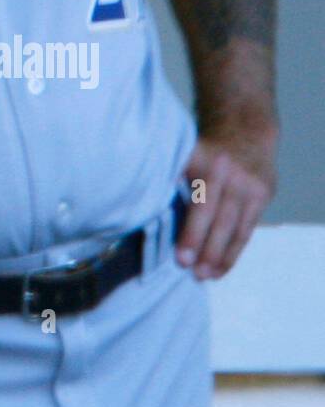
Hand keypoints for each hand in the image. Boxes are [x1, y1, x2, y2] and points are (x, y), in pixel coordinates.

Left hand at [176, 130, 276, 278]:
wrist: (244, 129)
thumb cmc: (203, 148)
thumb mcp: (186, 152)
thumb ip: (171, 176)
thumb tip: (144, 208)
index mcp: (207, 164)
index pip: (200, 204)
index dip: (191, 233)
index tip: (180, 257)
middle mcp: (230, 176)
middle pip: (220, 219)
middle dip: (206, 248)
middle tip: (194, 274)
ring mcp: (249, 186)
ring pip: (236, 228)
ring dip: (221, 256)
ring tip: (207, 277)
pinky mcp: (263, 196)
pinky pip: (248, 229)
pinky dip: (234, 251)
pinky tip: (222, 268)